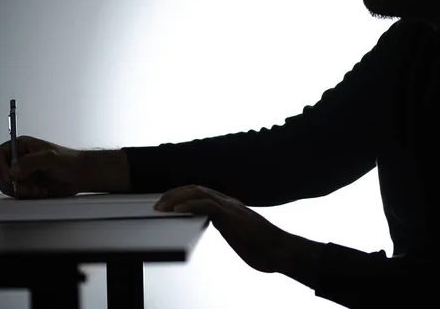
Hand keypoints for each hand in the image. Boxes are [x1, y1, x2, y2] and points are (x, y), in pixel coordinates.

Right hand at [0, 135, 129, 198]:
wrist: (81, 175)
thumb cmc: (69, 161)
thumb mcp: (50, 157)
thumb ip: (30, 162)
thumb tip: (12, 171)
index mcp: (21, 146)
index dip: (0, 165)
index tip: (9, 176)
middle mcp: (19, 160)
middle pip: (0, 172)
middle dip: (11, 182)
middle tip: (25, 186)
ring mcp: (23, 174)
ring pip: (8, 185)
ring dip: (20, 190)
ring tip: (37, 189)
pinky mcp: (28, 186)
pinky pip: (18, 193)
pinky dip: (27, 195)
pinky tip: (42, 191)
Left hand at [154, 185, 289, 273]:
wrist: (282, 251)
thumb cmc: (264, 248)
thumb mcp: (240, 236)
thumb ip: (229, 228)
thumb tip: (221, 228)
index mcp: (229, 207)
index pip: (201, 193)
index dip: (182, 195)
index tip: (166, 202)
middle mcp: (228, 203)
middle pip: (196, 188)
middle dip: (174, 194)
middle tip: (157, 204)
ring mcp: (231, 207)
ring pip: (199, 192)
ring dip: (176, 198)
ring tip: (161, 207)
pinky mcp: (232, 216)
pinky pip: (207, 205)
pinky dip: (190, 205)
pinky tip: (177, 211)